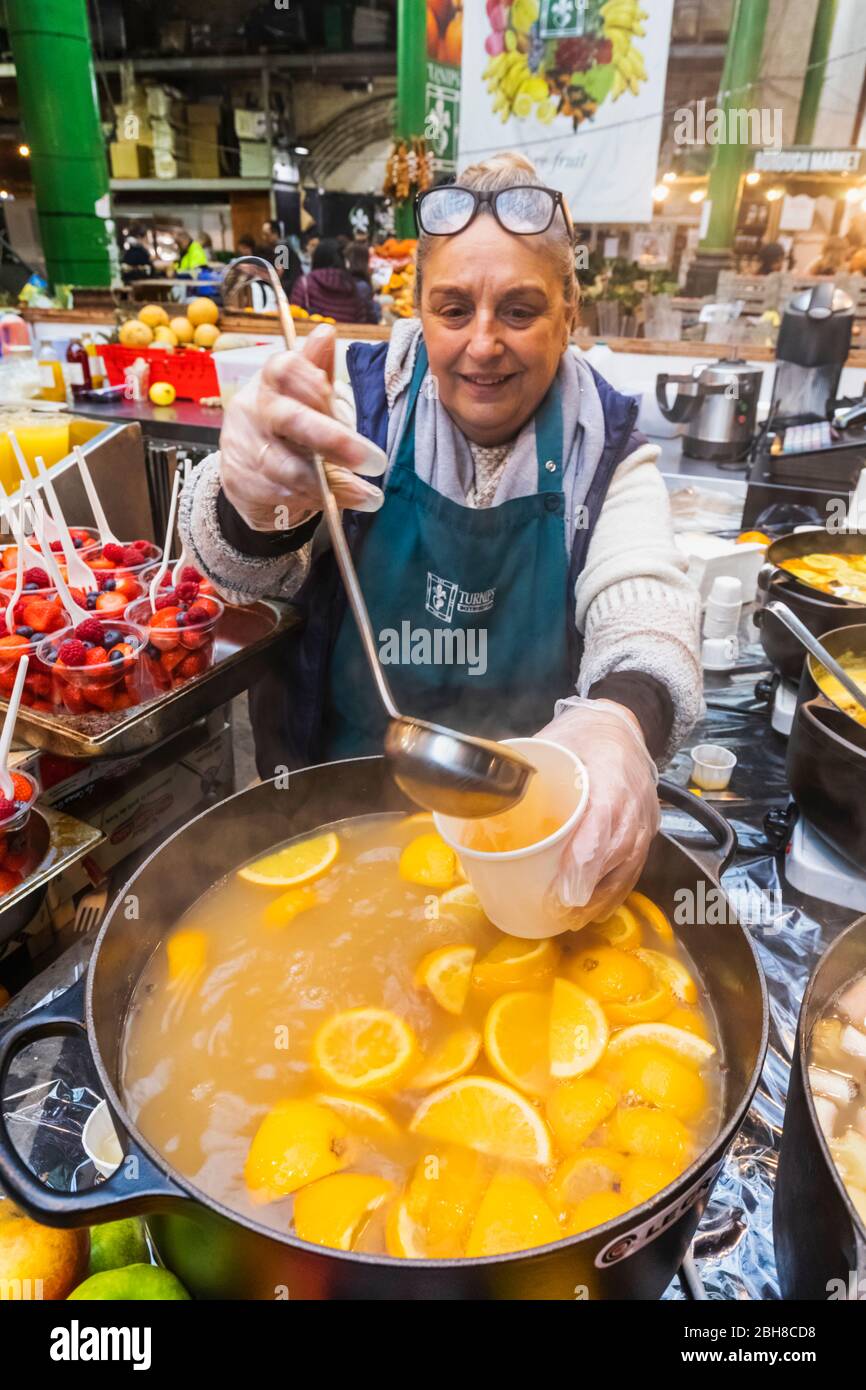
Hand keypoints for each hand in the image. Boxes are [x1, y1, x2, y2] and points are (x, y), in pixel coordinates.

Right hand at [218, 323, 386, 530]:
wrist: (246, 468)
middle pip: (291, 421)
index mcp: (270, 382)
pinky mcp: (242, 483)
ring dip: (334, 485)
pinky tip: (339, 504)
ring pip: (289, 467)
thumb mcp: (302, 393)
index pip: (286, 369)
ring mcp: (245, 449)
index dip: (315, 384)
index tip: (342, 404)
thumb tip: (326, 332)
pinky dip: (316, 501)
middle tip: (377, 461)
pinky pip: (283, 495)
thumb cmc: (285, 424)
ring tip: (371, 496)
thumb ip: (316, 369)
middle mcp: (253, 411)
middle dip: (336, 442)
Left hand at [535, 697, 659, 929]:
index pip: (604, 820)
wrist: (621, 723)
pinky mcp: (648, 828)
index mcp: (609, 770)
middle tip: (559, 911)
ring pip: (628, 864)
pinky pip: (635, 866)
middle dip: (589, 887)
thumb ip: (523, 770)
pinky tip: (594, 909)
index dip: (586, 859)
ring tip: (571, 918)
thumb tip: (482, 794)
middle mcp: (633, 797)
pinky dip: (614, 891)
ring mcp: (644, 816)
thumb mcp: (551, 740)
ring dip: (600, 896)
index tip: (567, 891)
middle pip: (618, 850)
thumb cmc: (581, 733)